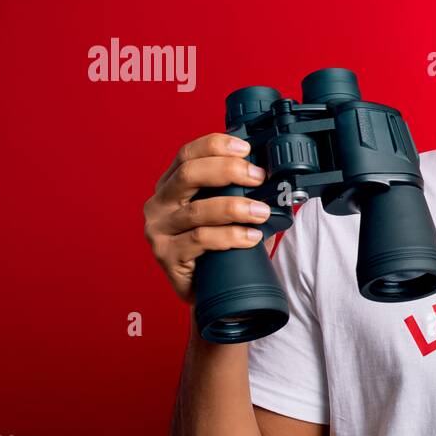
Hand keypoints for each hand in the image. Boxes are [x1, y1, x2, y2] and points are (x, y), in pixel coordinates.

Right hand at [143, 133, 271, 303]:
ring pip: (198, 210)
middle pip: (189, 174)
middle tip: (258, 178)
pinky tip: (250, 237)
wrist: (207, 289)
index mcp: (171, 185)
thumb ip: (239, 192)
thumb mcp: (225, 212)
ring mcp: (159, 230)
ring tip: (262, 212)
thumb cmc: (217, 246)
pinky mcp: (167, 256)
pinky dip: (231, 236)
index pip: (187, 154)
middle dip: (228, 171)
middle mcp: (159, 204)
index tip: (245, 149)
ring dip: (236, 208)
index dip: (216, 146)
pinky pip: (201, 240)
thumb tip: (276, 178)